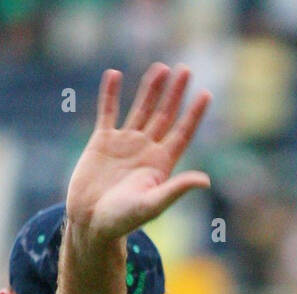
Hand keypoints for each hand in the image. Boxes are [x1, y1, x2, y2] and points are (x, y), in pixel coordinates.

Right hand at [65, 63, 211, 248]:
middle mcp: (146, 150)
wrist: (90, 223)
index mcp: (161, 164)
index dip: (194, 114)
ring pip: (140, 109)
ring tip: (161, 68)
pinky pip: (108, 112)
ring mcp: (124, 144)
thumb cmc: (123, 221)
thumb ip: (176, 189)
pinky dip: (110, 94)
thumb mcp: (152, 205)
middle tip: (186, 69)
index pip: (182, 133)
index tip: (206, 94)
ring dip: (150, 89)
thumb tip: (205, 180)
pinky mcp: (102, 141)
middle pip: (164, 115)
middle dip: (175, 93)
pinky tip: (114, 74)